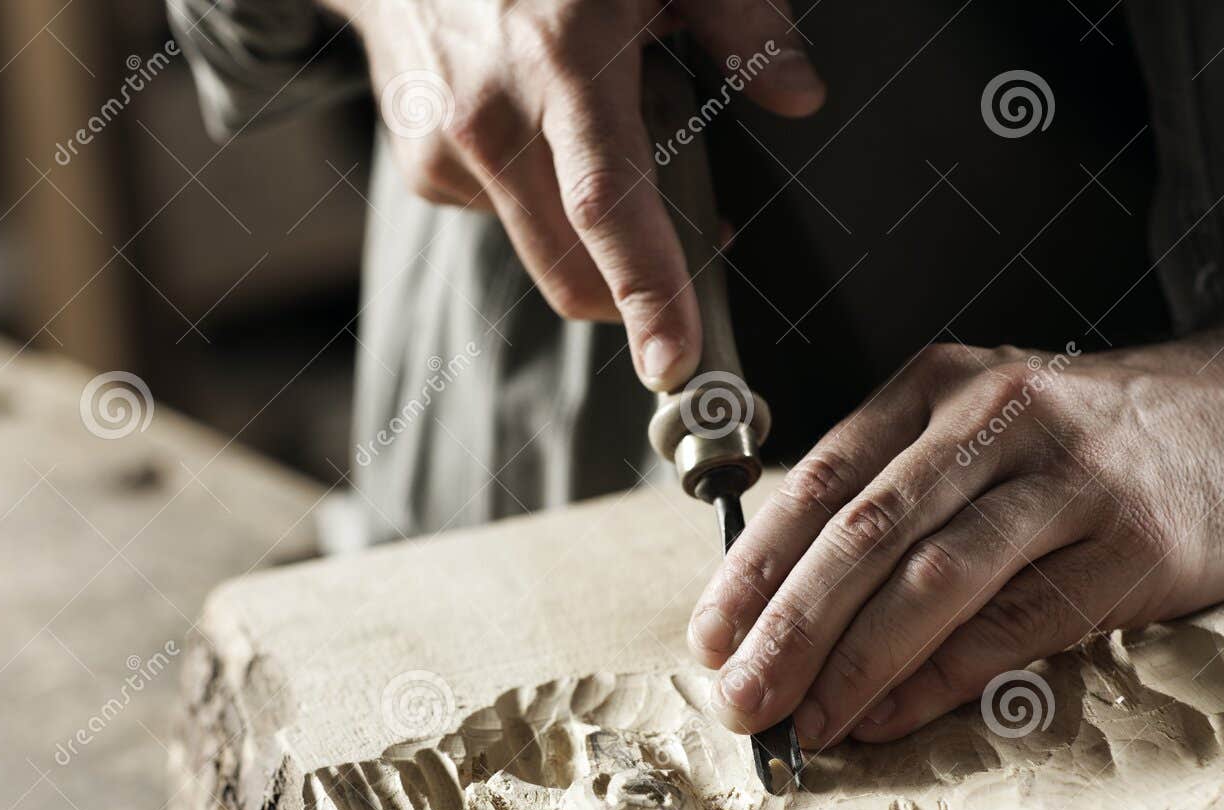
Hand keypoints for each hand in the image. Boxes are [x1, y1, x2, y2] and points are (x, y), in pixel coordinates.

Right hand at [320, 0, 823, 387]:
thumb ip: (740, 20)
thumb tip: (800, 96)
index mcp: (561, 62)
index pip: (608, 203)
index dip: (646, 292)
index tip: (675, 361)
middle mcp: (493, 117)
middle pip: (571, 269)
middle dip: (634, 297)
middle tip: (693, 258)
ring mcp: (448, 150)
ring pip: (543, 251)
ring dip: (587, 233)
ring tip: (597, 134)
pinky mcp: (423, 171)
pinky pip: (504, 219)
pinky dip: (539, 195)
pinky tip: (535, 124)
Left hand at [686, 338, 1223, 746]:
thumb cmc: (1083, 442)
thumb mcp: (978, 428)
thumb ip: (892, 498)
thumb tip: (788, 612)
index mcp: (936, 387)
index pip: (820, 481)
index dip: (754, 566)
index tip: (708, 636)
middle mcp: (995, 418)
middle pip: (864, 532)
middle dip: (787, 627)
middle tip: (739, 699)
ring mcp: (1068, 478)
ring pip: (936, 577)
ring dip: (856, 663)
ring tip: (805, 723)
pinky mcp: (1133, 544)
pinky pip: (1018, 622)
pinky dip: (944, 676)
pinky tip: (891, 716)